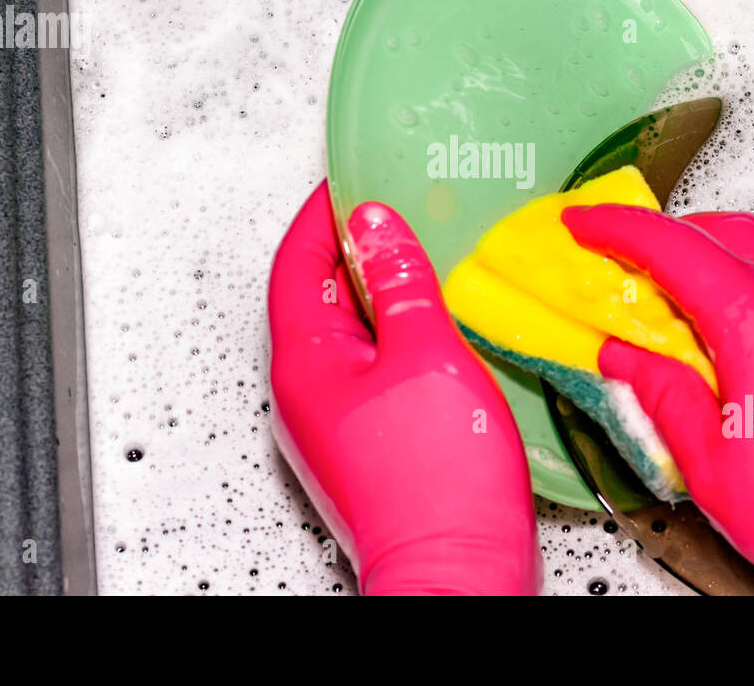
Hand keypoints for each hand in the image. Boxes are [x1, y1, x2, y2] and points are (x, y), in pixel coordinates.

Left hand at [268, 182, 540, 594]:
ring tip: (425, 259)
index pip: (299, 260)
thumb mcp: (426, 355)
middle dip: (353, 246)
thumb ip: (399, 283)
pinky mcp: (367, 442)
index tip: (354, 180)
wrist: (455, 573)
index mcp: (305, 360)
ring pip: (347, 331)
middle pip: (316, 293)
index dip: (325, 213)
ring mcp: (334, 420)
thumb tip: (376, 224)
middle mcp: (308, 390)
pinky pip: (371, 365)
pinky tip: (438, 326)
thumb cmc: (437, 482)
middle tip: (398, 211)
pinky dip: (396, 331)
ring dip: (378, 289)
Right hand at [561, 204, 753, 594]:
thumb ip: (663, 400)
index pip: (671, 245)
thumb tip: (628, 360)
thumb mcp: (714, 469)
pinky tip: (737, 353)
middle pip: (724, 231)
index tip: (584, 224)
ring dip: (712, 269)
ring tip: (678, 319)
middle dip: (666, 236)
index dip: (616, 229)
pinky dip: (752, 299)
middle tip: (626, 265)